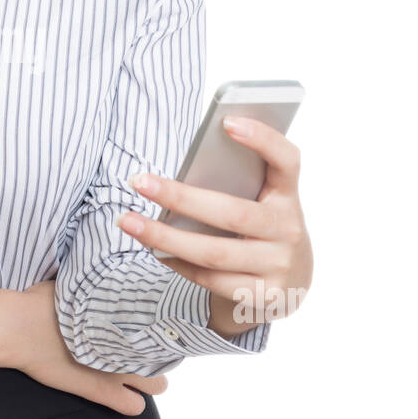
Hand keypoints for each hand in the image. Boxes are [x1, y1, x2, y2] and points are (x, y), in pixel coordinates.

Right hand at [3, 278, 168, 415]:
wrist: (19, 327)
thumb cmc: (41, 302)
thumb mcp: (75, 284)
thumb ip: (97, 283)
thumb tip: (105, 271)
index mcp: (123, 317)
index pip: (158, 326)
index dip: (154, 328)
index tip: (148, 327)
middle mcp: (126, 343)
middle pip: (162, 354)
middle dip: (154, 352)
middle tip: (139, 349)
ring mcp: (116, 369)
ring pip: (156, 384)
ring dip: (148, 380)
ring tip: (133, 373)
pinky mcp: (100, 390)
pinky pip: (132, 405)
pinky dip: (130, 403)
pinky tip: (126, 398)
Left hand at [117, 116, 312, 335]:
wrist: (290, 286)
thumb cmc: (259, 230)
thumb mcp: (259, 204)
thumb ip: (235, 186)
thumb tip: (179, 177)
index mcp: (288, 197)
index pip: (286, 161)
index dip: (263, 139)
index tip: (228, 121)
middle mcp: (290, 230)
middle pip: (232, 213)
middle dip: (180, 197)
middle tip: (139, 181)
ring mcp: (279, 266)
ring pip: (214, 252)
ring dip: (164, 236)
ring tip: (127, 221)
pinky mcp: (263, 297)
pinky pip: (210, 280)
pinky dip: (177, 263)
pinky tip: (153, 249)